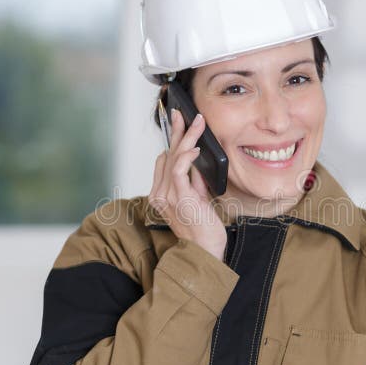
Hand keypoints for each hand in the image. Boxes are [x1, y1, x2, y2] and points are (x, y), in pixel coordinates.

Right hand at [149, 110, 226, 259]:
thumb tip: (197, 162)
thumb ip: (194, 182)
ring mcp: (167, 196)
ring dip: (187, 137)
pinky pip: (178, 169)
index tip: (184, 126)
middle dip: (177, 131)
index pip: (163, 161)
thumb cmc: (203, 229)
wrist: (205, 251)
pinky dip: (186, 155)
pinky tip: (196, 148)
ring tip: (198, 123)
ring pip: (173, 157)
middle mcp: (159, 194)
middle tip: (184, 113)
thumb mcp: (197, 199)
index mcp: (161, 195)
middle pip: (167, 154)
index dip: (173, 142)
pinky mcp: (180, 197)